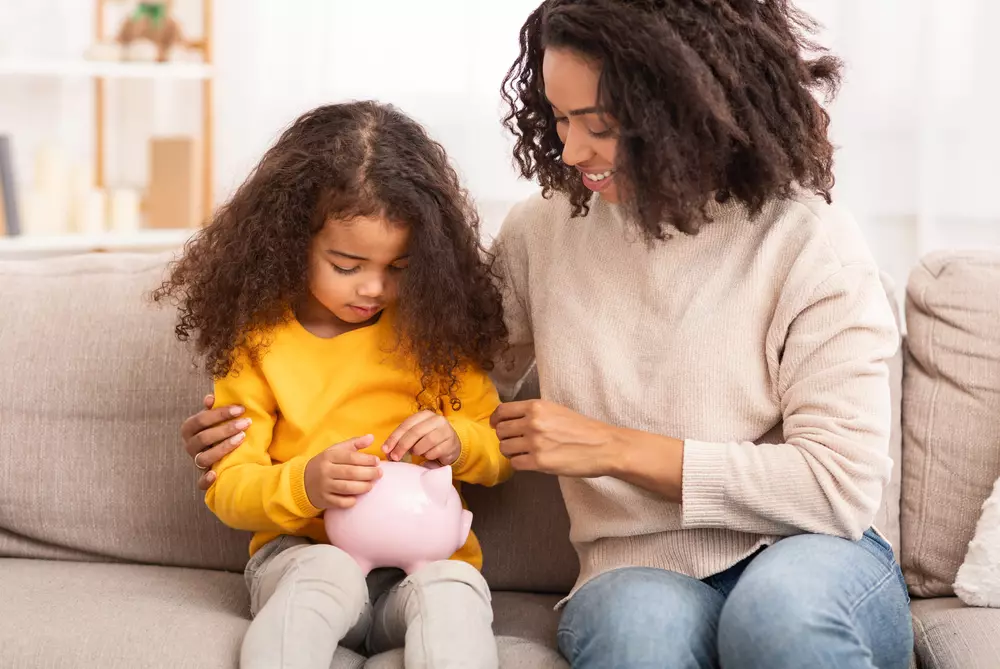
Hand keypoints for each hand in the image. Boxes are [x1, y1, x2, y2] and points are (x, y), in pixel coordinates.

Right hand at [181, 394, 249, 489]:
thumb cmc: (219, 431)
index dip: (220, 414)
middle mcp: (191, 446)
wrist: (223, 454)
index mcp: (190, 430)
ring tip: (242, 438)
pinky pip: (200, 483)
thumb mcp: (216, 418)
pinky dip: (206, 480)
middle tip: (246, 422)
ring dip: (223, 448)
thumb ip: (213, 409)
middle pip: (203, 438)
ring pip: (203, 458)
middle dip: (226, 429)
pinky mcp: (203, 478)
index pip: (200, 420)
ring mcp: (196, 462)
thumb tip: (210, 398)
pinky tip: (215, 474)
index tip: (240, 409)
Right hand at [304, 435, 382, 509]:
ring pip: (347, 488)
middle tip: (379, 474)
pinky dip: (351, 501)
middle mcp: (325, 471)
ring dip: (363, 487)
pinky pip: (341, 502)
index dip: (366, 459)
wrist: (303, 481)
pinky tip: (358, 497)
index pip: (350, 457)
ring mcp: (324, 486)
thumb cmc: (325, 464)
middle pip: (351, 473)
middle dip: (369, 473)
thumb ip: (354, 443)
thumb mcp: (335, 450)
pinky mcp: (324, 500)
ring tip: (371, 485)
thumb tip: (371, 437)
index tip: (377, 461)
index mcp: (329, 456)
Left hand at [382, 411, 462, 465]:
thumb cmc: (429, 440)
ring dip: (417, 451)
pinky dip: (428, 456)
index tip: (385, 449)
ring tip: (417, 453)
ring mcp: (445, 431)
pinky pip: (434, 452)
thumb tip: (387, 451)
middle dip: (402, 446)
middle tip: (395, 457)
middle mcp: (436, 419)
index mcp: (425, 415)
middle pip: (415, 432)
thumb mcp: (416, 436)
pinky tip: (428, 456)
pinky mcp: (451, 443)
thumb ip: (402, 440)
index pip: (406, 424)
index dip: (394, 437)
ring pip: (425, 442)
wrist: (451, 447)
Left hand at [489, 400, 619, 476]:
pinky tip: (530, 462)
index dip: (496, 420)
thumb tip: (511, 419)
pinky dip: (520, 464)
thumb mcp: (556, 410)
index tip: (496, 425)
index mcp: (537, 407)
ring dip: (511, 451)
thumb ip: (533, 413)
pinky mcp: (539, 462)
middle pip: (500, 431)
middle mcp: (533, 423)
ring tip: (524, 452)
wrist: (603, 446)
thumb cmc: (583, 428)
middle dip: (504, 437)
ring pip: (505, 448)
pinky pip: (515, 464)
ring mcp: (535, 443)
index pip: (502, 411)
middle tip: (514, 441)